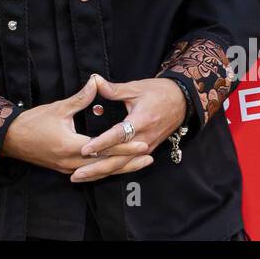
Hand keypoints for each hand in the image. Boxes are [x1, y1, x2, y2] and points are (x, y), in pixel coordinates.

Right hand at [0, 74, 152, 175]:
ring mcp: (68, 168)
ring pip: (100, 172)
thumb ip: (80, 98)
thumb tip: (96, 81)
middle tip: (148, 156)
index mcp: (71, 146)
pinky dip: (106, 170)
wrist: (11, 139)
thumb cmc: (32, 122)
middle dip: (129, 162)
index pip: (104, 148)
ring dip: (120, 168)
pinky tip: (116, 166)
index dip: (125, 146)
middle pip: (106, 165)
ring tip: (139, 163)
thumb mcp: (58, 108)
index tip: (142, 143)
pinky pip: (91, 172)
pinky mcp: (65, 169)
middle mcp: (72, 161)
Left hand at [70, 76, 186, 182]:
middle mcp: (144, 138)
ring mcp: (147, 147)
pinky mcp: (148, 150)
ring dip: (102, 172)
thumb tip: (94, 81)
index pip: (119, 135)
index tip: (85, 149)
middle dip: (97, 168)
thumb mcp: (136, 87)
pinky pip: (129, 164)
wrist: (182, 101)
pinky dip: (113, 170)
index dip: (102, 143)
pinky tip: (98, 175)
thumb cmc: (159, 92)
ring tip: (81, 177)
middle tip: (77, 174)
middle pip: (119, 159)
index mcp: (141, 121)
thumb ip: (114, 89)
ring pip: (123, 165)